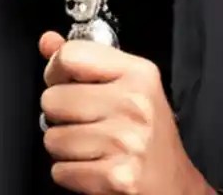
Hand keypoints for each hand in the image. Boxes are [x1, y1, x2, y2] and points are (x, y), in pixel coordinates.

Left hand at [39, 32, 213, 194]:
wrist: (175, 185)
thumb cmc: (149, 136)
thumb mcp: (127, 87)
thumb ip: (84, 61)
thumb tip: (47, 41)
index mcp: (138, 74)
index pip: (70, 56)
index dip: (56, 72)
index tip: (64, 83)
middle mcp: (134, 105)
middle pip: (52, 99)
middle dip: (60, 117)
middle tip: (87, 123)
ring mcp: (126, 141)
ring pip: (52, 139)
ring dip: (65, 149)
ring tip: (93, 148)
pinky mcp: (117, 176)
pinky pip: (60, 171)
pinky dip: (71, 174)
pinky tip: (95, 168)